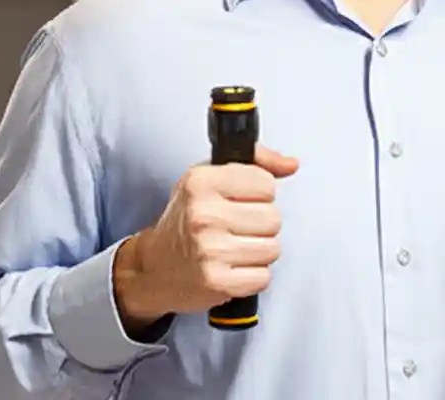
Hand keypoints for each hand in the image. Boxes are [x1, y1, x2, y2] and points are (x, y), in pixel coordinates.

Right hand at [113, 145, 299, 333]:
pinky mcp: (217, 282)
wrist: (153, 267)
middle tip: (237, 229)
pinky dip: (253, 276)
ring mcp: (210, 250)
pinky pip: (263, 277)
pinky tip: (233, 268)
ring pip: (272, 248)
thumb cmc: (185, 221)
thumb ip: (255, 163)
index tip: (242, 201)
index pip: (265, 183)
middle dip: (261, 225)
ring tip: (234, 248)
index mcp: (201, 182)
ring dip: (259, 251)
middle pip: (273, 218)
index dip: (260, 194)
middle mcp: (204, 214)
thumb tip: (291, 164)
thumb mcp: (208, 178)